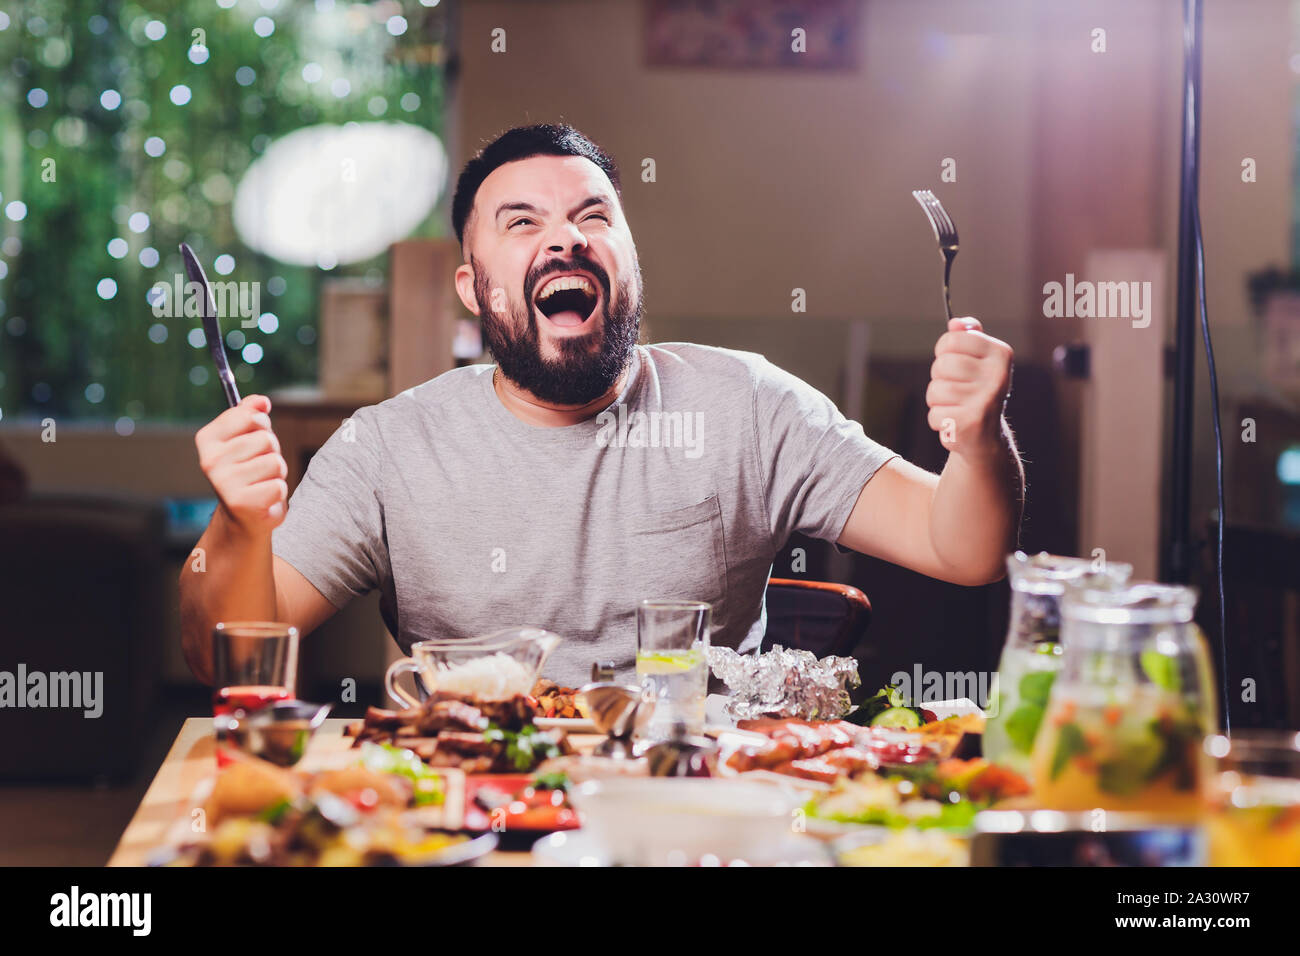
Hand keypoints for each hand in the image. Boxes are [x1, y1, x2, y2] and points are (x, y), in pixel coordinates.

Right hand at [194, 394, 288, 535]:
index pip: (248, 415)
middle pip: (265, 439)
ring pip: (274, 462)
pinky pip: (278, 486)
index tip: (256, 433)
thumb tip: (261, 401)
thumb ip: (250, 414)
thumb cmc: (248, 471)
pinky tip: (264, 497)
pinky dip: (278, 491)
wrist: (244, 516)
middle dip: (272, 451)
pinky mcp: (241, 503)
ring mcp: (224, 483)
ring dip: (276, 472)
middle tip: (259, 465)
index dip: (261, 423)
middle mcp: (210, 460)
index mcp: (208, 439)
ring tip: (262, 481)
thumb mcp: (247, 438)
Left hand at [926, 317, 1013, 455]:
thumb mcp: (978, 360)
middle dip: (939, 378)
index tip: (954, 364)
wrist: (987, 437)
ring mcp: (985, 400)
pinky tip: (955, 422)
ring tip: (956, 406)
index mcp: (1000, 353)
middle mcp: (997, 375)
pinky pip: (934, 414)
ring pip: (935, 391)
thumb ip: (968, 337)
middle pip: (941, 365)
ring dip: (938, 401)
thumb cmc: (977, 392)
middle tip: (955, 388)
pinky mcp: (971, 423)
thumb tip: (956, 322)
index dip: (943, 352)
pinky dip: (939, 420)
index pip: (951, 339)